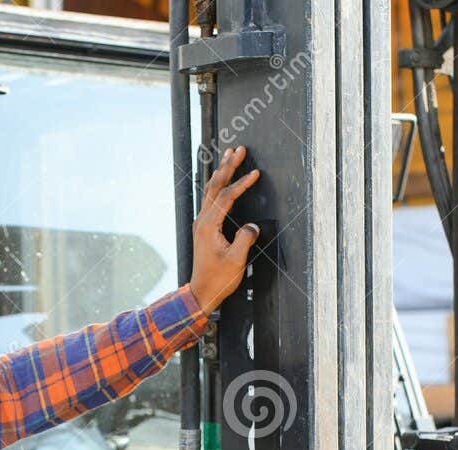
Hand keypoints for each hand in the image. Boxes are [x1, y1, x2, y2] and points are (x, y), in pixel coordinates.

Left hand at [187, 146, 260, 312]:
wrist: (202, 292)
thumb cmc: (218, 279)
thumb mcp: (236, 261)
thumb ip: (245, 239)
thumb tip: (253, 226)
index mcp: (209, 226)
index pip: (226, 197)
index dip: (241, 184)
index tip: (255, 174)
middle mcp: (202, 220)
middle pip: (214, 186)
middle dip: (227, 166)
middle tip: (238, 149)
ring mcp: (202, 223)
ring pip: (210, 190)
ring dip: (220, 172)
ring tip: (229, 155)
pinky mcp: (204, 227)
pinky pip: (210, 199)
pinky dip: (218, 185)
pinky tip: (222, 180)